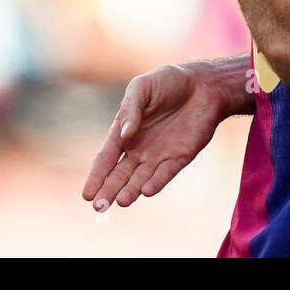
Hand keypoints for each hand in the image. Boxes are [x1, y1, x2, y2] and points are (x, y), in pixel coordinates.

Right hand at [82, 62, 235, 209]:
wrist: (203, 85)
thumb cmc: (168, 82)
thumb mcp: (142, 87)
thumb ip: (131, 109)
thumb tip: (124, 135)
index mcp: (124, 131)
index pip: (106, 158)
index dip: (96, 176)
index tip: (87, 194)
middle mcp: (138, 148)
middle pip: (120, 175)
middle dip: (108, 191)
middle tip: (99, 207)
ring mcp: (158, 155)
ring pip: (140, 179)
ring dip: (130, 191)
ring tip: (121, 201)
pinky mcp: (179, 157)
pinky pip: (165, 174)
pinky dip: (156, 183)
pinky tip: (146, 191)